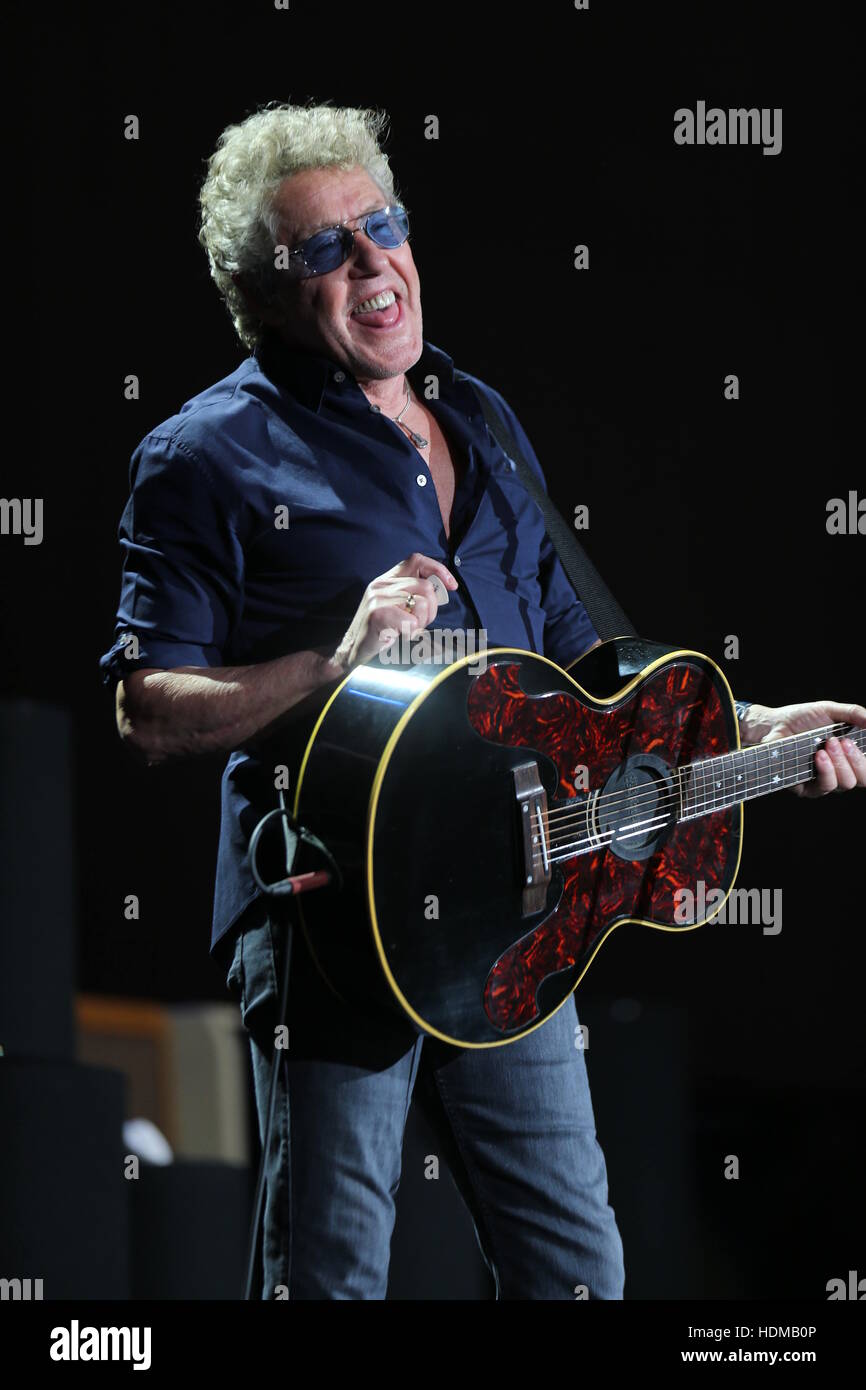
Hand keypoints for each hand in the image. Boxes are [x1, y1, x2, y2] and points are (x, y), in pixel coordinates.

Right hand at [328, 553, 457, 672]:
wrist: (352, 652)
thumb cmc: (379, 631)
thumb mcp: (395, 606)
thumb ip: (412, 594)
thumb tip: (442, 588)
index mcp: (387, 579)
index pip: (417, 560)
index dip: (438, 570)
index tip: (451, 586)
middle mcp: (381, 584)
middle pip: (426, 587)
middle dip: (431, 610)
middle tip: (419, 624)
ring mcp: (378, 597)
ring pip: (422, 604)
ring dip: (421, 623)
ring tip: (407, 630)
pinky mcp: (378, 614)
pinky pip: (411, 621)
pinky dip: (411, 633)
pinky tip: (399, 636)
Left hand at [741, 700, 865, 797]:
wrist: (774, 724)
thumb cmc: (802, 718)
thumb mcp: (830, 710)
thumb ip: (853, 714)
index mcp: (849, 755)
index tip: (861, 743)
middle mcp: (840, 771)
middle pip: (862, 779)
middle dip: (856, 760)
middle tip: (843, 741)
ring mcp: (824, 780)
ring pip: (845, 783)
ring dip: (840, 763)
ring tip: (828, 744)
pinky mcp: (807, 788)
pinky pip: (824, 787)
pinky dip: (826, 771)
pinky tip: (819, 756)